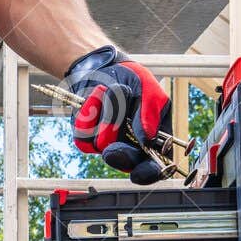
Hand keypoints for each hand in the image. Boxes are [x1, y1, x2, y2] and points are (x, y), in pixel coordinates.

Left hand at [67, 46, 171, 184]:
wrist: (103, 68)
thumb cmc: (133, 80)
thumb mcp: (150, 91)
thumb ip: (151, 115)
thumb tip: (148, 140)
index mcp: (153, 139)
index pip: (155, 166)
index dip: (149, 173)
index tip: (140, 172)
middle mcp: (130, 145)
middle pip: (126, 163)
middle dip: (121, 153)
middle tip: (115, 146)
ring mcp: (108, 143)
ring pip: (103, 145)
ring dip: (108, 115)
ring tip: (112, 93)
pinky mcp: (87, 138)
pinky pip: (84, 137)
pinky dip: (90, 113)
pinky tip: (96, 98)